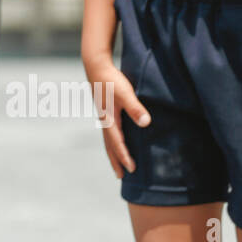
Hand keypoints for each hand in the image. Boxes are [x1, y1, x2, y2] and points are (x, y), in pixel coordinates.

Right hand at [85, 58, 151, 178]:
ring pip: (108, 139)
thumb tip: (146, 123)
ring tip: (118, 163)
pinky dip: (112, 142)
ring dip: (113, 153)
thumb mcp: (125, 93)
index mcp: (109, 119)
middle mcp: (105, 120)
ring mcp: (104, 116)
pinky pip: (109, 132)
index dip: (125, 157)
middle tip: (120, 176)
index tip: (132, 170)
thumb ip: (135, 108)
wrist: (96, 66)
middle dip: (115, 160)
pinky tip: (117, 141)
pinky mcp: (105, 111)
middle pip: (109, 146)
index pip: (118, 143)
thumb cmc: (111, 79)